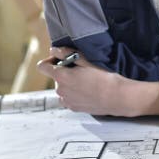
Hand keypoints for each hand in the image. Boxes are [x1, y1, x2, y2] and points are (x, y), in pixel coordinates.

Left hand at [36, 47, 158, 116]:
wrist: (116, 97)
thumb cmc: (104, 78)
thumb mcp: (86, 61)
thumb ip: (67, 54)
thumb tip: (54, 50)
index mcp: (62, 76)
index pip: (42, 66)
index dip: (49, 60)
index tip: (60, 59)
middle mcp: (60, 90)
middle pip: (55, 76)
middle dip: (64, 71)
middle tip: (82, 69)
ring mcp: (66, 101)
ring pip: (63, 87)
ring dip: (70, 83)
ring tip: (87, 81)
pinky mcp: (73, 108)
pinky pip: (69, 97)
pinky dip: (75, 93)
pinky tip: (88, 91)